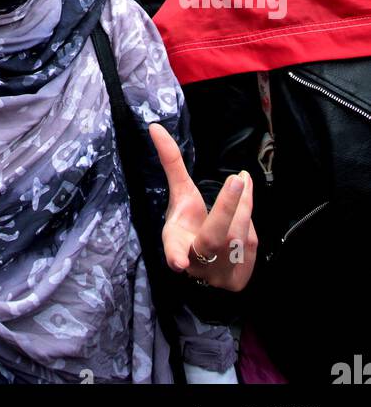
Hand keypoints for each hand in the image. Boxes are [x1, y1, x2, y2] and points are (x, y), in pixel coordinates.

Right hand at [150, 123, 256, 291]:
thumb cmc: (189, 225)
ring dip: (243, 205)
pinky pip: (251, 241)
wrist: (208, 264)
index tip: (178, 262)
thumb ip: (172, 164)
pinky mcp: (239, 279)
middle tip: (237, 178)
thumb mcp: (180, 196)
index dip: (174, 257)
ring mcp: (219, 274)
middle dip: (226, 207)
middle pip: (213, 237)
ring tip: (242, 181)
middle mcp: (196, 263)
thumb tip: (155, 127)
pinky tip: (245, 203)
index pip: (172, 249)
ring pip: (238, 235)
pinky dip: (249, 217)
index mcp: (175, 243)